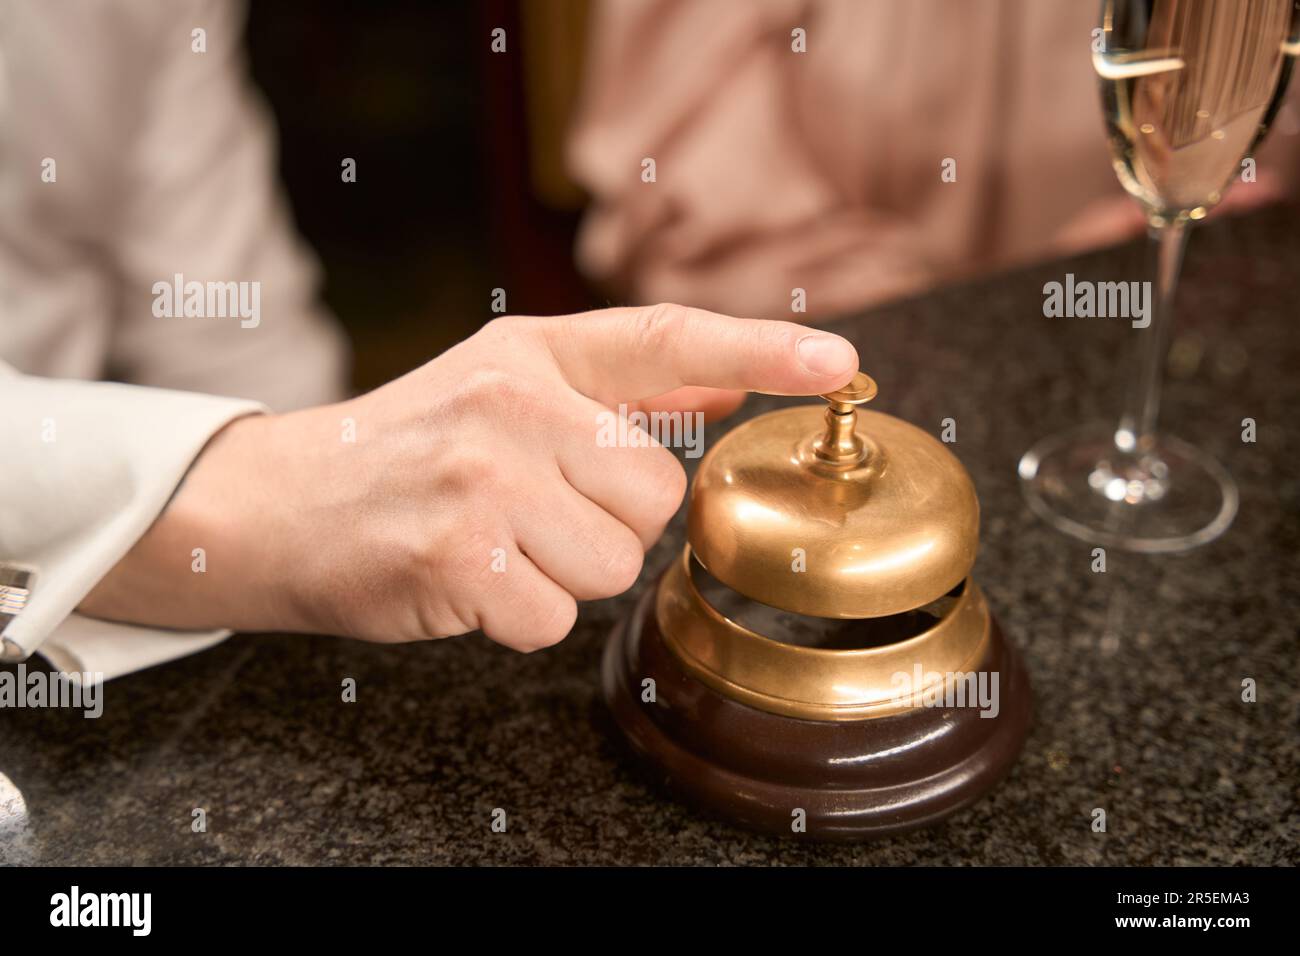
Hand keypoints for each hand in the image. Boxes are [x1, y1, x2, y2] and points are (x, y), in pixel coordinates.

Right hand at [80, 304, 858, 650]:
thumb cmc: (402, 453)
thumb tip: (727, 386)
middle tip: (530, 513)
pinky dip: (517, 618)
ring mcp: (482, 474)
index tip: (841, 363)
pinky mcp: (455, 553)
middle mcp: (512, 401)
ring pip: (615, 563)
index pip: (666, 338)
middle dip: (609, 523)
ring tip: (494, 545)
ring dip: (563, 575)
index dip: (763, 349)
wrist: (275, 505)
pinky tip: (468, 584)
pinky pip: (554, 615)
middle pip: (657, 493)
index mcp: (532, 353)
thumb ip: (621, 392)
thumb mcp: (506, 392)